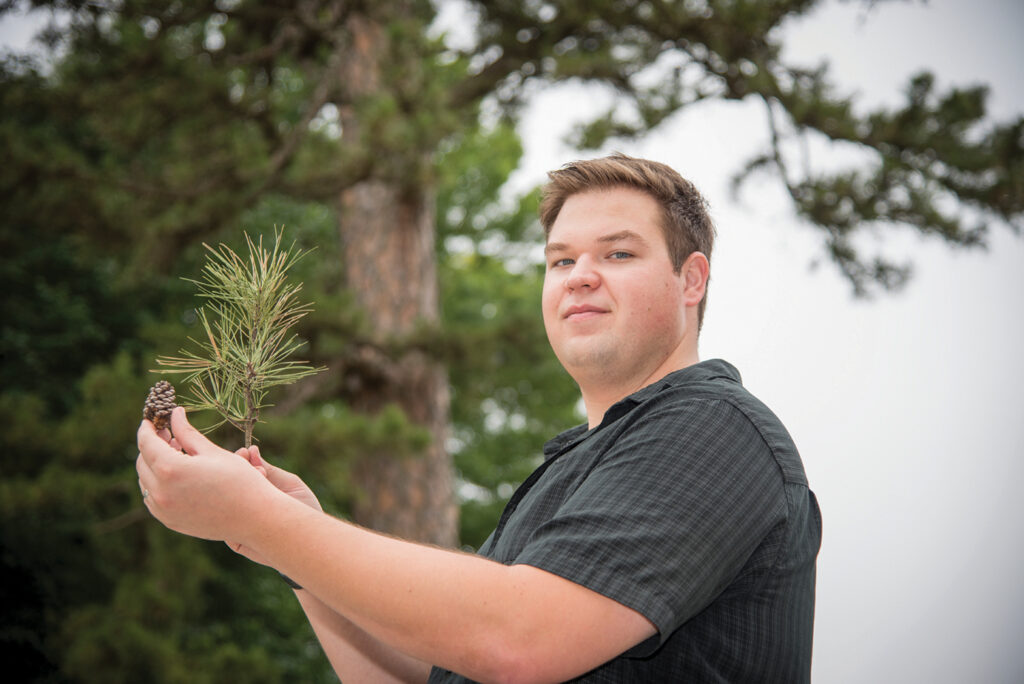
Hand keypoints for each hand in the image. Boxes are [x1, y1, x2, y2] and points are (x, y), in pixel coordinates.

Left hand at [136, 407, 279, 541]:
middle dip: (151, 446)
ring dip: (154, 465)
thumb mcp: (213, 452)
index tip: (153, 419)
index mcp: (171, 469)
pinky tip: (178, 476)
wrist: (255, 518)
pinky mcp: (170, 521)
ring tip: (177, 454)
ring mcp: (163, 510)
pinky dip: (158, 484)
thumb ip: (187, 433)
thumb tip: (175, 414)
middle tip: (169, 434)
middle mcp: (161, 492)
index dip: (148, 428)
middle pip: (143, 462)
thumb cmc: (240, 481)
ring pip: (146, 482)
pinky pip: (153, 499)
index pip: (146, 443)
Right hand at [226, 445, 322, 566]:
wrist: (313, 541)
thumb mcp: (288, 483)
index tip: (246, 452)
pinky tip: (243, 494)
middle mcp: (241, 508)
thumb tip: (251, 451)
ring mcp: (235, 525)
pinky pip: (224, 523)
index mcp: (254, 492)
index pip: (237, 473)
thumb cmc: (305, 510)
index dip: (238, 461)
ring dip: (235, 485)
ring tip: (255, 474)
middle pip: (225, 485)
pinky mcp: (234, 541)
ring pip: (223, 502)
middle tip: (244, 457)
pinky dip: (232, 507)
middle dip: (234, 468)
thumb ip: (269, 470)